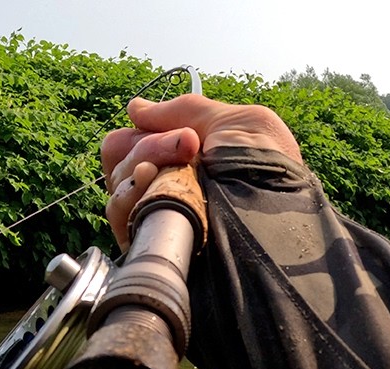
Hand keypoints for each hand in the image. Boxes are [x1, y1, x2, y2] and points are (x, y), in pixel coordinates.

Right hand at [102, 94, 302, 251]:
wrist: (271, 209)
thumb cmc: (266, 168)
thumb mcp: (235, 121)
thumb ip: (183, 110)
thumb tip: (135, 107)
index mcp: (179, 158)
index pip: (131, 140)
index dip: (144, 131)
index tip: (183, 133)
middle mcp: (161, 183)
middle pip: (121, 156)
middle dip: (151, 145)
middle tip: (188, 146)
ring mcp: (151, 213)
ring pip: (119, 181)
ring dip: (143, 163)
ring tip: (178, 168)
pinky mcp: (144, 240)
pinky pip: (118, 211)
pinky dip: (130, 194)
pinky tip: (152, 183)